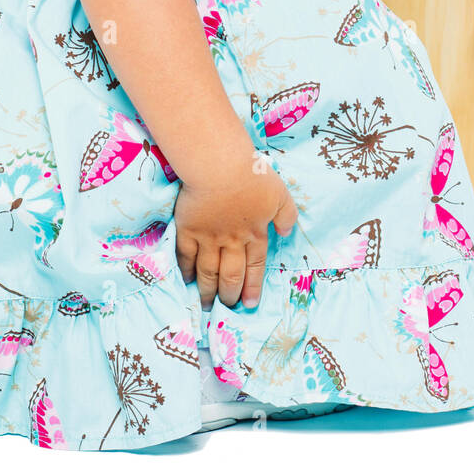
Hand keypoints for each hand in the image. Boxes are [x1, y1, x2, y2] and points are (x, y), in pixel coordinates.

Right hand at [174, 156, 297, 310]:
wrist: (219, 166)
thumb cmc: (252, 176)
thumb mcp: (280, 194)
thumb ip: (286, 216)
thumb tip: (285, 234)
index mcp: (255, 233)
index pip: (255, 266)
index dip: (253, 286)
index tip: (250, 304)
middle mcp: (232, 242)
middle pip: (231, 274)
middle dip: (230, 294)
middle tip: (227, 307)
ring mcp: (208, 238)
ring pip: (208, 271)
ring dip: (208, 290)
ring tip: (206, 304)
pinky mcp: (188, 230)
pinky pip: (186, 256)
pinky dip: (186, 271)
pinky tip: (186, 281)